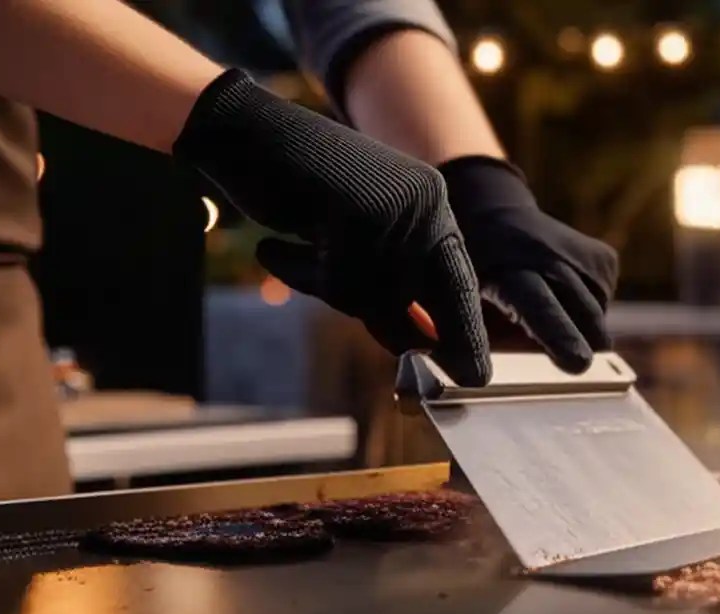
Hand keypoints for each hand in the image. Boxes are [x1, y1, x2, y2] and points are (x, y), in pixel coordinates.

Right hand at [173, 70, 489, 385]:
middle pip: (428, 294)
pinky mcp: (354, 208)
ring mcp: (393, 203)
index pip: (457, 277)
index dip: (465, 328)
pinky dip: (298, 270)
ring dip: (326, 286)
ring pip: (373, 295)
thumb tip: (422, 341)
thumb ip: (387, 282)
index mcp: (429, 203)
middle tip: (454, 376)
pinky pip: (335, 280)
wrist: (243, 130)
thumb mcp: (352, 240)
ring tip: (291, 253)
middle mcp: (422, 200)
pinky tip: (274, 248)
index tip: (476, 373)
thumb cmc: (295, 188)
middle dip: (427, 338)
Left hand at [438, 157, 618, 372]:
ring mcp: (582, 255)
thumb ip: (469, 336)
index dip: (560, 336)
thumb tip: (475, 381)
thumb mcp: (458, 296)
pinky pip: (605, 306)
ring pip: (598, 318)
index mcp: (509, 269)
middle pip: (584, 316)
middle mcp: (552, 258)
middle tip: (572, 363)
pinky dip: (588, 314)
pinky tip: (564, 299)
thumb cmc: (472, 269)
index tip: (577, 364)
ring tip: (552, 316)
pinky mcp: (604, 258)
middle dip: (583, 345)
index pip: (540, 305)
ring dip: (581, 331)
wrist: (495, 213)